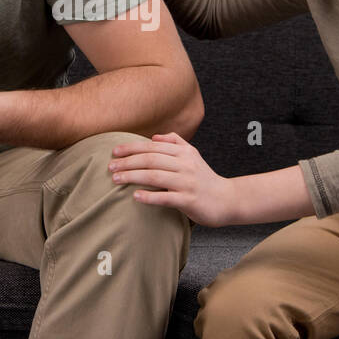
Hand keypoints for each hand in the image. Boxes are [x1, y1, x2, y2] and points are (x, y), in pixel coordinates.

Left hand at [106, 132, 239, 226]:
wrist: (228, 199)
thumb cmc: (205, 179)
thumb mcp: (193, 156)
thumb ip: (176, 143)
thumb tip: (154, 137)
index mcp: (184, 153)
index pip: (152, 147)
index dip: (131, 148)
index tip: (114, 151)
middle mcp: (185, 165)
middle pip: (150, 160)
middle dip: (127, 162)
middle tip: (110, 167)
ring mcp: (187, 183)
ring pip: (155, 176)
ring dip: (132, 177)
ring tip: (116, 179)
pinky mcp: (189, 200)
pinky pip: (166, 198)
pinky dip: (149, 196)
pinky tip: (135, 197)